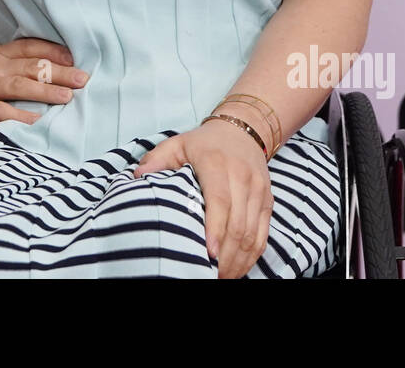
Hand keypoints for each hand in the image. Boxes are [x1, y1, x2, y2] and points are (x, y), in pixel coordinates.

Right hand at [0, 39, 88, 130]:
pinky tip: (34, 121)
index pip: (30, 47)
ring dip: (45, 90)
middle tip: (84, 78)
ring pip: (20, 85)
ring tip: (67, 97)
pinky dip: (18, 116)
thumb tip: (32, 77)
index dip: (54, 51)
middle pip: (31, 65)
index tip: (75, 57)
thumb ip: (2, 68)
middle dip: (60, 72)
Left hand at [133, 115, 272, 278]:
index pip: (220, 200)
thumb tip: (137, 176)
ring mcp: (258, 189)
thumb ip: (158, 159)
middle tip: (207, 273)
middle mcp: (242, 176)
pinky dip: (251, 255)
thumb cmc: (204, 142)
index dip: (215, 228)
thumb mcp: (178, 143)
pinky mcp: (267, 200)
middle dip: (226, 254)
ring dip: (238, 259)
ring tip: (220, 276)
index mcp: (217, 164)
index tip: (208, 252)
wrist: (243, 129)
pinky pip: (263, 233)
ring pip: (252, 232)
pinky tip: (237, 267)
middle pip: (238, 223)